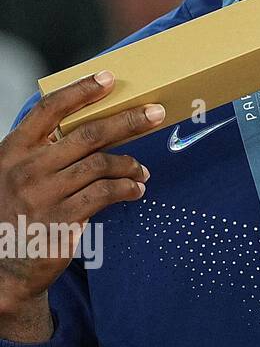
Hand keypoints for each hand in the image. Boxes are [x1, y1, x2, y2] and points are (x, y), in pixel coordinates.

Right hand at [0, 72, 162, 341]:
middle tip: (157, 112)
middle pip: (88, 135)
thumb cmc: (16, 215)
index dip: (80, 91)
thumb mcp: (15, 177)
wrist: (1, 269)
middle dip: (128, 120)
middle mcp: (25, 169)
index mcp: (12, 152)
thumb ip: (45, 154)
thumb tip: (98, 128)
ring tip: (142, 170)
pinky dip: (127, 188)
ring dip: (130, 164)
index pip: (48, 110)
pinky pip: (106, 193)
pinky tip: (136, 190)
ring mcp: (43, 194)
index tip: (108, 78)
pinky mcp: (62, 219)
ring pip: (102, 164)